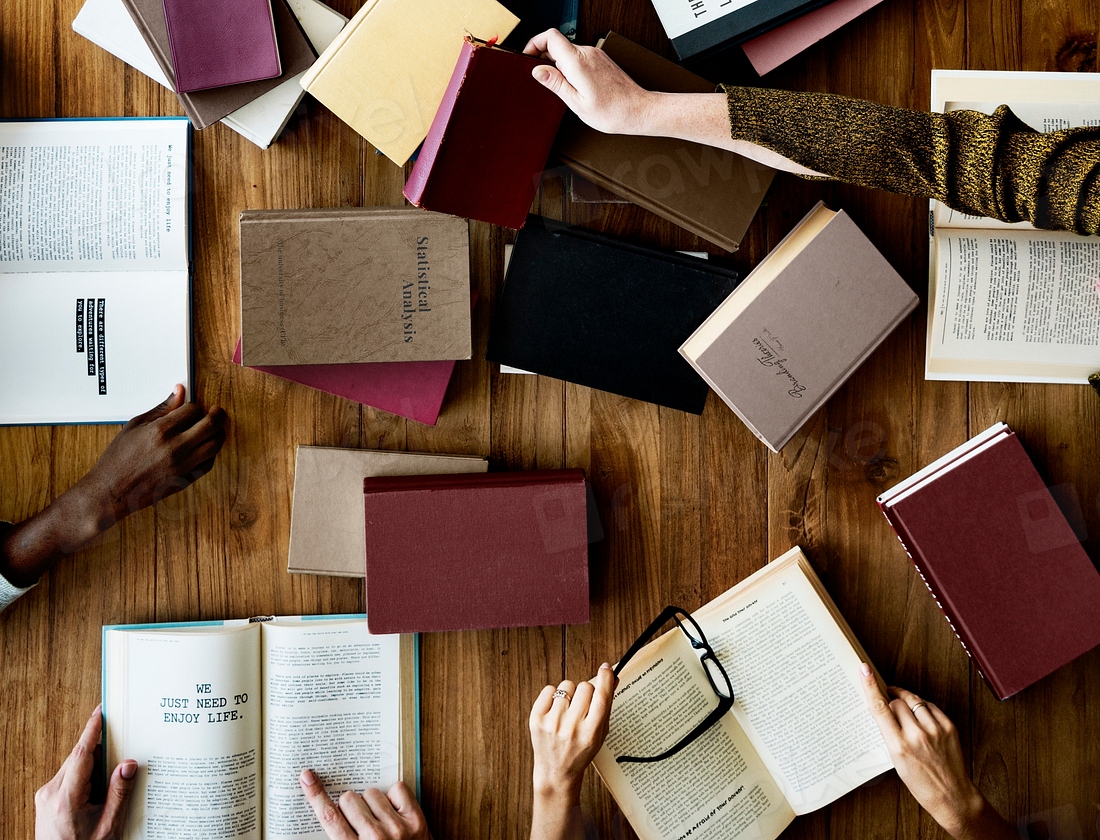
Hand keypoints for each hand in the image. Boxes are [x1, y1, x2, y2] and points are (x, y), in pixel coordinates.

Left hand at [35, 706, 136, 839]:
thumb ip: (119, 793)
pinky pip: (70, 776)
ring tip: (114, 771)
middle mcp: (51, 793)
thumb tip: (129, 764)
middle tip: (124, 738)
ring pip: (75, 766)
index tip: (102, 710)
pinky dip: (86, 774)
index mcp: (66, 798)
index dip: (93, 729)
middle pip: (80, 757)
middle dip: (102, 749)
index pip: (82, 754)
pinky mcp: (47, 800)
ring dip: (95, 764)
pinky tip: (101, 783)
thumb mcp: (108, 826)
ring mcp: (46, 796)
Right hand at [72, 384, 226, 533]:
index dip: (195, 405)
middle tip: (216, 411)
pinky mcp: (186, 479)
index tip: (193, 406)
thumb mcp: (135, 426)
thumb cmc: (119, 458)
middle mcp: (175, 448)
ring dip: (219, 432)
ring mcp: (183, 465)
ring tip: (214, 427)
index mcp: (160, 431)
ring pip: (215, 444)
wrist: (112, 490)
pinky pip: (209, 462)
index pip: (193, 409)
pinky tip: (205, 446)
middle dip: (217, 414)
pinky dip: (212, 451)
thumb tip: (179, 391)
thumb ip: (161, 408)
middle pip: (211, 425)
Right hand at [299, 772, 429, 839]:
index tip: (307, 777)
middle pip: (348, 799)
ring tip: (380, 821)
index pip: (329, 816)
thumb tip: (328, 808)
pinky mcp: (416, 820)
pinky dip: (395, 797)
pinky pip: (397, 788)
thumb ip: (340, 836)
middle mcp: (375, 838)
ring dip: (372, 803)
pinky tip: (395, 813)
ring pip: (371, 792)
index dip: (316, 795)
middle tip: (361, 821)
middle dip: (351, 807)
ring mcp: (397, 828)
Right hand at [524, 29, 656, 133]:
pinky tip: (574, 85)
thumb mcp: (576, 103)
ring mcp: (595, 55)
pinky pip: (578, 58)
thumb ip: (555, 83)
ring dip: (558, 65)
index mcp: (578, 62)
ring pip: (567, 52)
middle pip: (557, 44)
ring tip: (562, 87)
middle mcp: (587, 53)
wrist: (637, 111)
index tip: (528, 58)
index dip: (534, 44)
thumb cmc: (612, 112)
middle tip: (543, 79)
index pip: (550, 37)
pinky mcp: (600, 60)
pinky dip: (570, 67)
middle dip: (544, 58)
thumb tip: (538, 71)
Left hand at [529, 663, 615, 804]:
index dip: (605, 679)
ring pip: (567, 685)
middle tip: (583, 706)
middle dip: (587, 693)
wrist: (556, 772)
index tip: (606, 668)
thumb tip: (611, 678)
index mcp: (591, 733)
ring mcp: (552, 723)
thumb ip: (606, 706)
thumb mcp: (600, 734)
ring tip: (568, 711)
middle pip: (585, 687)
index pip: (601, 698)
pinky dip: (553, 696)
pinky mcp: (536, 719)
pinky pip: (549, 689)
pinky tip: (555, 710)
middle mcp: (571, 727)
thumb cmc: (580, 752)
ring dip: (570, 694)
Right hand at [859, 665, 1014, 839]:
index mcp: (898, 745)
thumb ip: (890, 734)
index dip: (870, 686)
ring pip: (914, 700)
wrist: (951, 795)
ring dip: (907, 702)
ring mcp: (935, 730)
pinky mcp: (949, 727)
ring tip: (906, 709)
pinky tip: (922, 717)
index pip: (880, 708)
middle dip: (892, 704)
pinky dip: (923, 708)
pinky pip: (930, 706)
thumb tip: (885, 711)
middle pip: (897, 702)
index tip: (864, 669)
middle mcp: (917, 735)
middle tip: (892, 711)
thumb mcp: (896, 760)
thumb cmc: (921, 783)